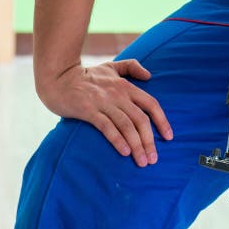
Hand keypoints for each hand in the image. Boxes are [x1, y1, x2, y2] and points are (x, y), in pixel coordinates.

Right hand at [36, 60, 172, 167]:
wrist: (59, 77)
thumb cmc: (87, 75)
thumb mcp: (112, 66)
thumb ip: (132, 67)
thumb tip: (150, 75)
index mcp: (126, 86)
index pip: (151, 104)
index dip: (162, 120)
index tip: (169, 137)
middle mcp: (118, 94)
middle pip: (140, 119)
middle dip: (150, 141)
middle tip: (153, 159)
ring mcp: (103, 102)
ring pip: (126, 126)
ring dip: (136, 145)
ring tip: (142, 161)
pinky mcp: (88, 110)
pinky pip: (106, 127)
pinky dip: (117, 140)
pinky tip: (125, 152)